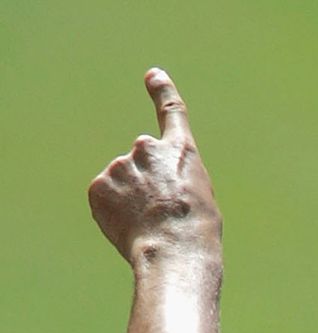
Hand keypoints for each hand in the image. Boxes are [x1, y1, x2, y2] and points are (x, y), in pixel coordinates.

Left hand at [89, 70, 220, 263]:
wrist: (174, 252)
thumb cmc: (195, 234)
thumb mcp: (199, 201)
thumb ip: (173, 182)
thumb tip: (144, 193)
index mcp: (179, 151)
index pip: (171, 112)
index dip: (162, 92)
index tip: (153, 76)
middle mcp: (146, 148)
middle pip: (141, 165)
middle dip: (145, 185)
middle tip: (158, 217)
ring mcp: (120, 165)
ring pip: (122, 184)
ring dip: (130, 204)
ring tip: (147, 229)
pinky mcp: (99, 185)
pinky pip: (105, 200)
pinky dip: (113, 215)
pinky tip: (129, 231)